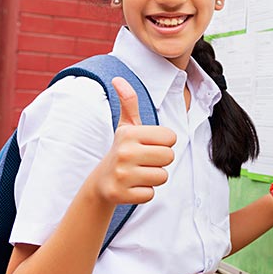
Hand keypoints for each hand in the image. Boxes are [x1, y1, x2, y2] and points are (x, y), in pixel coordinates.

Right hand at [89, 77, 175, 205]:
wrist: (101, 181)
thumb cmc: (123, 150)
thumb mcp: (126, 126)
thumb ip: (128, 102)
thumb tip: (118, 79)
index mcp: (129, 133)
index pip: (170, 138)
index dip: (164, 143)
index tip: (148, 145)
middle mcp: (124, 152)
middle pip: (169, 157)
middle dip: (161, 161)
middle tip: (144, 160)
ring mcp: (121, 175)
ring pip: (162, 177)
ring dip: (154, 177)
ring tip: (138, 173)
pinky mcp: (121, 194)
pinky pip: (151, 194)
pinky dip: (145, 191)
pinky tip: (133, 186)